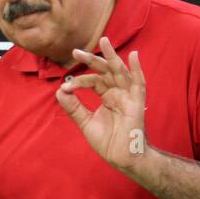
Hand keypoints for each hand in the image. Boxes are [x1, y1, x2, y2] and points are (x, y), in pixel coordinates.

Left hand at [56, 37, 148, 172]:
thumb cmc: (108, 142)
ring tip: (104, 40)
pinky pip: (139, 83)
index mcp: (107, 96)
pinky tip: (133, 56)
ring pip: (120, 72)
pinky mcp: (137, 103)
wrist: (122, 158)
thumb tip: (59, 90)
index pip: (93, 81)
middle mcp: (118, 93)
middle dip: (92, 60)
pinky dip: (137, 69)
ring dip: (112, 56)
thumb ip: (74, 107)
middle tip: (75, 52)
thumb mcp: (86, 122)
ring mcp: (128, 96)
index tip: (66, 87)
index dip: (79, 82)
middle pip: (105, 71)